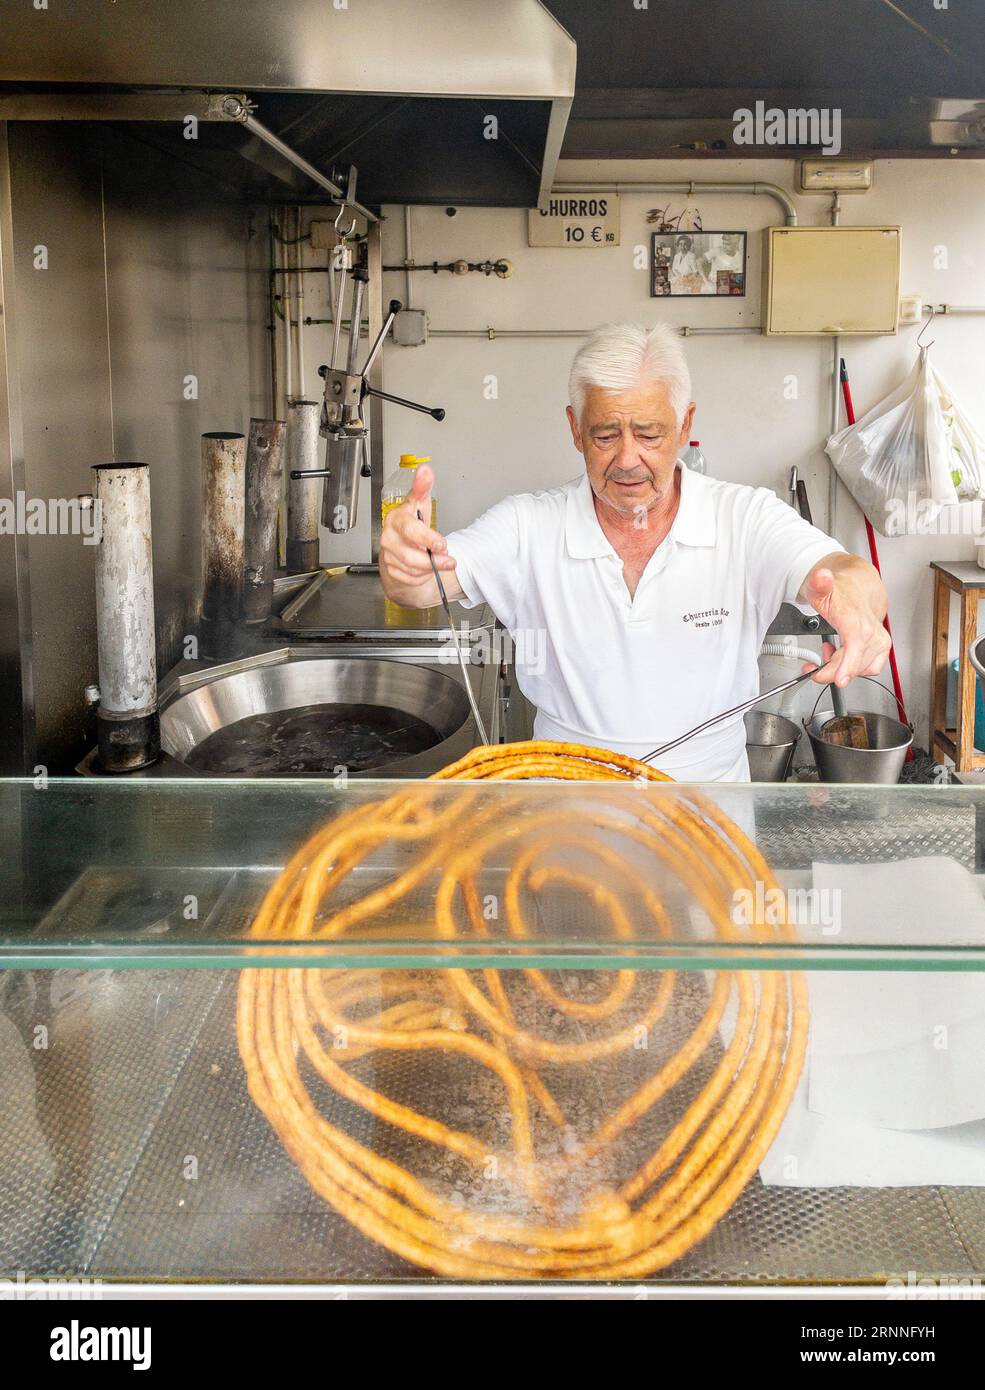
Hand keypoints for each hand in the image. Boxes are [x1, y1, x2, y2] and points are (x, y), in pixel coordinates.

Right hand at [379, 463, 457, 591]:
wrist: (400, 545)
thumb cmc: (411, 523)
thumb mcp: (420, 503)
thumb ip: (422, 487)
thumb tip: (425, 469)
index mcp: (396, 519)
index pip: (410, 529)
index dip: (426, 538)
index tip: (441, 543)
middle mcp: (389, 538)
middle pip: (409, 555)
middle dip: (433, 560)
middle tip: (449, 560)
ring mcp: (388, 555)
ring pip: (411, 570)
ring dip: (430, 569)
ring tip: (440, 562)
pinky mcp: (391, 571)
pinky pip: (410, 579)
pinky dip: (422, 577)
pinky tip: (426, 569)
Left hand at [800, 561, 891, 688]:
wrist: (859, 585)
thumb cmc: (840, 590)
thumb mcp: (820, 585)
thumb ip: (819, 582)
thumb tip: (821, 576)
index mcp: (855, 616)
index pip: (856, 642)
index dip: (849, 663)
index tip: (841, 680)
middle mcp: (872, 629)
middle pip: (855, 661)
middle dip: (832, 672)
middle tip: (813, 670)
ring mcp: (880, 640)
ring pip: (861, 668)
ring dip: (840, 668)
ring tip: (827, 654)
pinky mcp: (882, 648)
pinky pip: (869, 668)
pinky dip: (853, 667)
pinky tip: (841, 657)